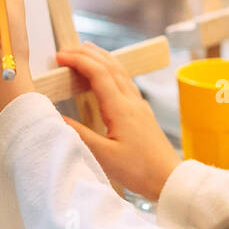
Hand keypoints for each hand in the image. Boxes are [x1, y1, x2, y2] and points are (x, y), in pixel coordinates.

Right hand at [57, 43, 179, 200]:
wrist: (170, 179)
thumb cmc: (140, 171)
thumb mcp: (104, 157)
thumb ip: (80, 135)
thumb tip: (58, 118)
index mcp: (121, 109)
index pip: (98, 74)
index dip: (78, 61)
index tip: (60, 57)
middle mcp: (132, 101)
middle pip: (110, 66)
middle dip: (87, 54)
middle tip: (67, 50)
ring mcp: (139, 105)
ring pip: (120, 72)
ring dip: (101, 58)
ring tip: (86, 51)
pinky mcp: (143, 113)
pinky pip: (126, 82)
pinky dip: (111, 71)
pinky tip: (107, 76)